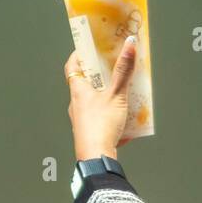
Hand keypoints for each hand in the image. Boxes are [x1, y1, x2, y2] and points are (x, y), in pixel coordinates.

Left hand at [66, 39, 134, 160]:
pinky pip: (100, 119)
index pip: (72, 66)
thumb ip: (124, 70)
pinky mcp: (89, 132)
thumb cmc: (101, 125)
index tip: (88, 47)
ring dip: (106, 96)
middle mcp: (76, 104)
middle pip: (84, 84)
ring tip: (122, 94)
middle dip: (98, 75)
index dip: (79, 55)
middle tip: (111, 68)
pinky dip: (111, 116)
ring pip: (93, 102)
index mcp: (78, 91)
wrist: (96, 157)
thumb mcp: (116, 95)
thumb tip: (129, 44)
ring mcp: (81, 120)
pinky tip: (125, 121)